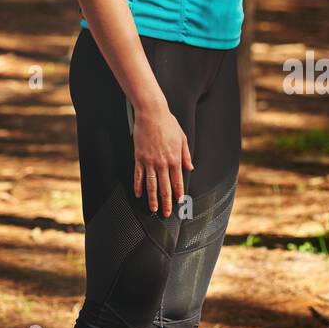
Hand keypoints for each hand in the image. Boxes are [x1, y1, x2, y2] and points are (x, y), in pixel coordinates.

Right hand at [132, 102, 192, 217]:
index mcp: (175, 159)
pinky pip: (138, 175)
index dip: (178, 193)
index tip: (179, 203)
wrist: (152, 114)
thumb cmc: (168, 124)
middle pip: (164, 187)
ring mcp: (150, 161)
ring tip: (153, 209)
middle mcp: (163, 163)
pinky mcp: (139, 158)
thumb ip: (186, 155)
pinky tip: (138, 194)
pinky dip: (138, 186)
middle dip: (166, 202)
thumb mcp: (182, 139)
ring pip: (151, 185)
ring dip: (152, 199)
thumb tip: (190, 168)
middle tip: (166, 213)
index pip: (177, 181)